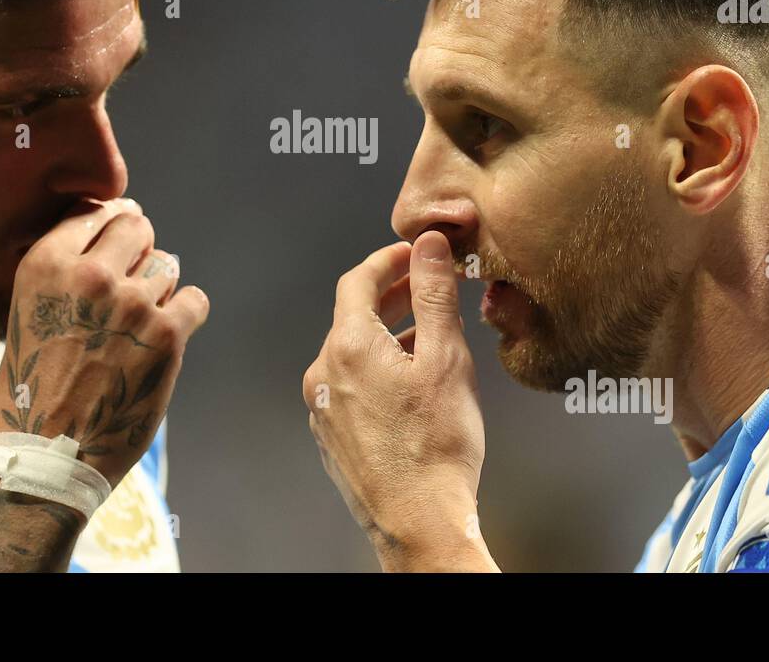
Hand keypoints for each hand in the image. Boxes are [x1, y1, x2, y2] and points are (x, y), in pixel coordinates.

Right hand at [0, 197, 208, 487]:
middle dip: (138, 249)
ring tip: (136, 327)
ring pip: (167, 266)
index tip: (117, 238)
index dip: (110, 225)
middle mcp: (90, 276)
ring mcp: (132, 304)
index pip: (94, 212)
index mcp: (46, 266)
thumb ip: (66, 272)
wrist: (48, 458)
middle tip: (131, 281)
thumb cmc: (33, 390)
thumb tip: (115, 229)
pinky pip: (194, 300)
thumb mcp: (28, 313)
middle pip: (137, 228)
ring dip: (158, 290)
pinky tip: (165, 337)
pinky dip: (185, 315)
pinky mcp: (167, 335)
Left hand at [303, 231, 496, 570]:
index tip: (414, 253)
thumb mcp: (446, 357)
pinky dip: (377, 368)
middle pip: (353, 315)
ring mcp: (322, 408)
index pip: (358, 280)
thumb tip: (427, 247)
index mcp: (347, 347)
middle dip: (391, 295)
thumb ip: (434, 295)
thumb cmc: (436, 447)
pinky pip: (350, 384)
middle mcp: (324, 374)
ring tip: (429, 334)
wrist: (419, 522)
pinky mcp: (331, 434)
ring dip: (386, 333)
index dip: (389, 259)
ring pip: (352, 351)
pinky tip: (410, 381)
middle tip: (428, 285)